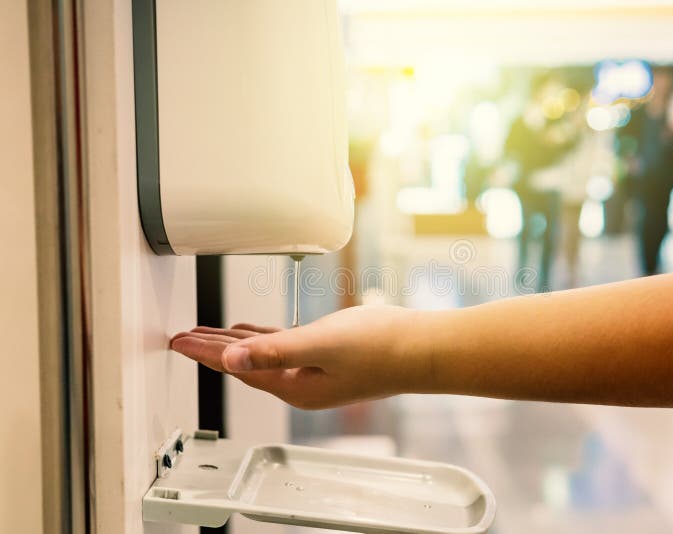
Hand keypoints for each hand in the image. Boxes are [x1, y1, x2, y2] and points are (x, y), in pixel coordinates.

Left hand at [170, 306, 428, 409]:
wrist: (420, 349)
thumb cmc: (379, 346)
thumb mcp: (320, 344)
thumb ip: (274, 350)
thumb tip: (232, 357)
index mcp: (292, 385)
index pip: (236, 367)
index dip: (203, 352)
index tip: (177, 340)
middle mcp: (298, 384)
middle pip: (242, 364)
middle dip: (210, 349)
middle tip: (181, 336)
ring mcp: (313, 372)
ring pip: (260, 355)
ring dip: (232, 344)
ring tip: (206, 334)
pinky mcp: (326, 358)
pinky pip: (281, 348)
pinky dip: (262, 338)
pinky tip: (254, 331)